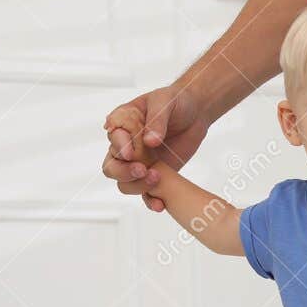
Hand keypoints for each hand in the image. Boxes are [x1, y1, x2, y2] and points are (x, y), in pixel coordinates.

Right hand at [102, 84, 208, 211]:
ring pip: (124, 183)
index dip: (119, 147)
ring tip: (157, 178)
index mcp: (123, 124)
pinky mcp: (153, 175)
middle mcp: (126, 146)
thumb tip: (150, 141)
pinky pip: (146, 194)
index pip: (113, 138)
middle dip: (123, 171)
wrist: (195, 114)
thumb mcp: (165, 101)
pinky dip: (150, 202)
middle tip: (142, 169)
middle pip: (111, 166)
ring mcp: (138, 162)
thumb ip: (157, 119)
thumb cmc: (175, 101)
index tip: (131, 152)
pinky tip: (160, 205)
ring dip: (136, 186)